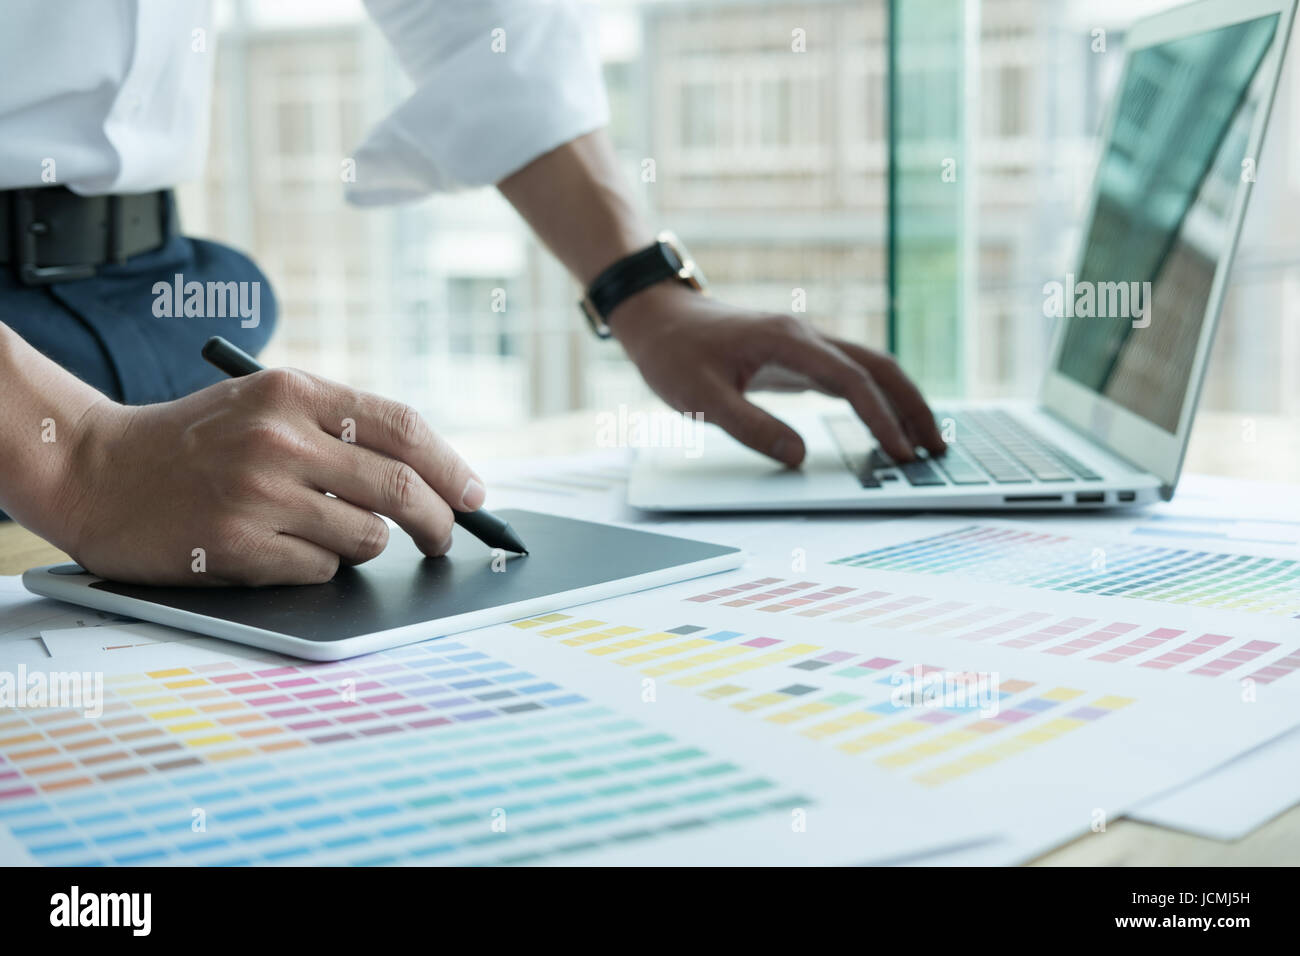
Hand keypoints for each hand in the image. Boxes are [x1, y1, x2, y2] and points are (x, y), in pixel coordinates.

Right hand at [56, 369, 484, 585]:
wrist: (97, 471)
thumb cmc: (194, 441)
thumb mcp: (265, 404)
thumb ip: (339, 425)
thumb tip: (430, 472)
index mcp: (295, 392)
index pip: (403, 427)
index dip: (451, 467)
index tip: (474, 496)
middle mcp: (281, 438)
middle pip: (400, 488)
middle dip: (438, 521)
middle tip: (444, 539)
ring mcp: (259, 493)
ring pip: (368, 537)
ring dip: (367, 546)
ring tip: (330, 534)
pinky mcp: (239, 545)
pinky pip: (323, 570)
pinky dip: (320, 567)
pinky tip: (284, 550)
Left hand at [611, 285, 945, 465]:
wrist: (658, 318)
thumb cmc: (675, 353)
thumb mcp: (701, 399)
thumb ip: (750, 428)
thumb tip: (799, 457)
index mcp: (788, 341)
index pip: (852, 381)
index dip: (881, 418)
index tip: (900, 452)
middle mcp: (806, 337)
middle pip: (879, 367)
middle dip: (913, 407)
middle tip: (936, 450)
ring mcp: (806, 345)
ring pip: (871, 368)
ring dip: (901, 402)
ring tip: (924, 443)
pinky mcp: (799, 357)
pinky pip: (851, 376)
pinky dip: (876, 399)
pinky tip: (886, 425)